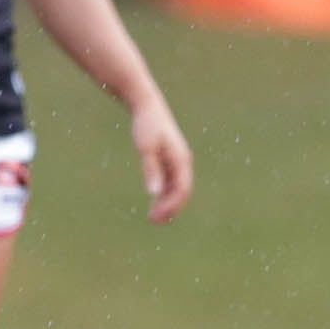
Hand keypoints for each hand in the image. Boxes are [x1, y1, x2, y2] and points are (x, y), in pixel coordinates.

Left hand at [131, 94, 192, 223]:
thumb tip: (154, 193)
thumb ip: (151, 170)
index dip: (172, 206)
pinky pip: (172, 181)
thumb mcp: (146, 148)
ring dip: (168, 203)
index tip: (157, 217)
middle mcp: (183, 161)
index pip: (182, 189)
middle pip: (182, 191)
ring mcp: (178, 160)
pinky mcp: (170, 159)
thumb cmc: (146, 126)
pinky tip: (154, 201)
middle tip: (154, 222)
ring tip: (153, 217)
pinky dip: (165, 193)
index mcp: (181, 160)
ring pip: (177, 188)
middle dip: (171, 208)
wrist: (147, 107)